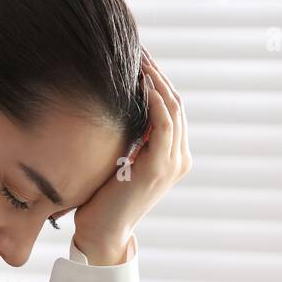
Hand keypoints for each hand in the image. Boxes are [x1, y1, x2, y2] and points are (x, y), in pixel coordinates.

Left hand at [71, 46, 192, 263]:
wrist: (103, 232)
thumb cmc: (103, 199)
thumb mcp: (119, 160)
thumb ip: (128, 137)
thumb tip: (114, 105)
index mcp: (173, 155)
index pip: (172, 107)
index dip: (158, 80)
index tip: (139, 57)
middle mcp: (179, 158)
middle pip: (176, 102)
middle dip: (157, 74)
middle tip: (139, 49)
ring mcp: (172, 163)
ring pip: (173, 109)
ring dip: (156, 81)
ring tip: (140, 60)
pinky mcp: (159, 168)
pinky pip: (164, 125)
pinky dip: (155, 102)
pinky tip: (142, 85)